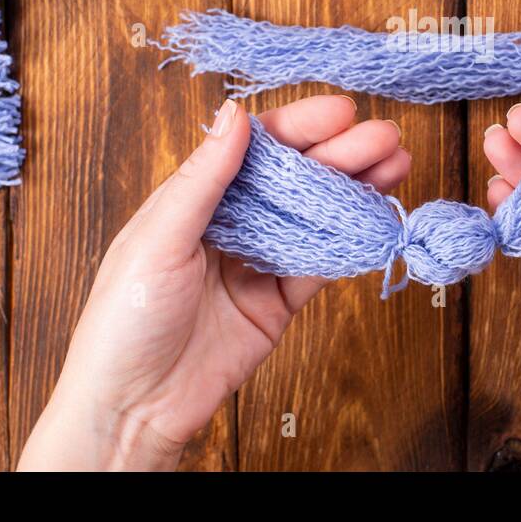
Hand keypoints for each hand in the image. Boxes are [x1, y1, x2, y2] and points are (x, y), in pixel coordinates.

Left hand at [18, 94, 409, 470]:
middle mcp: (230, 224)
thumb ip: (202, 179)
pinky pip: (322, 265)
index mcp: (194, 199)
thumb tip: (234, 114)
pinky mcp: (277, 303)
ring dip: (356, 190)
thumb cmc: (123, 322)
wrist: (131, 409)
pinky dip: (352, 243)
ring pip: (316, 216)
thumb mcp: (157, 241)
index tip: (341, 112)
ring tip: (397, 166)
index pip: (256, 150)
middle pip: (295, 178)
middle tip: (385, 137)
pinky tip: (380, 218)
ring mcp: (257, 262)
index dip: (300, 127)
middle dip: (342, 154)